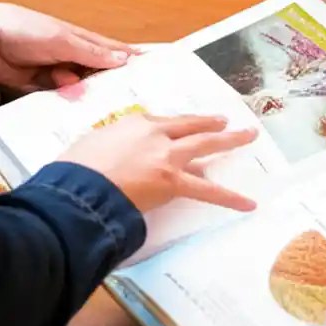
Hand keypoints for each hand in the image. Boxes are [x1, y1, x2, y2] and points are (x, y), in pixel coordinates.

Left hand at [0, 5, 137, 90]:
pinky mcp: (41, 87)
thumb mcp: (63, 40)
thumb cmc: (24, 29)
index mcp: (83, 41)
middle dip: (108, 87)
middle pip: (99, 76)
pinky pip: (59, 99)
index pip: (114, 52)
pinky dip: (62, 101)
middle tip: (123, 99)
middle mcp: (73, 58)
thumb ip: (93, 53)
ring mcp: (57, 73)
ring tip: (78, 93)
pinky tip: (65, 102)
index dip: (133, 61)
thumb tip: (124, 60)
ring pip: (80, 90)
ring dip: (81, 94)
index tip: (153, 74)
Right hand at [60, 114, 257, 213]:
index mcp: (134, 123)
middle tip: (226, 122)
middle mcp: (156, 134)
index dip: (174, 127)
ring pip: (206, 144)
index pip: (163, 122)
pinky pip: (208, 191)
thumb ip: (111, 143)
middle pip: (190, 124)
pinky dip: (230, 198)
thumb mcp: (91, 143)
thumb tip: (113, 151)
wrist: (78, 189)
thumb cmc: (76, 169)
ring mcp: (168, 156)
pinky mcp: (174, 181)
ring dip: (230, 140)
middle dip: (210, 123)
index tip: (182, 127)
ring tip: (249, 136)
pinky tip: (248, 203)